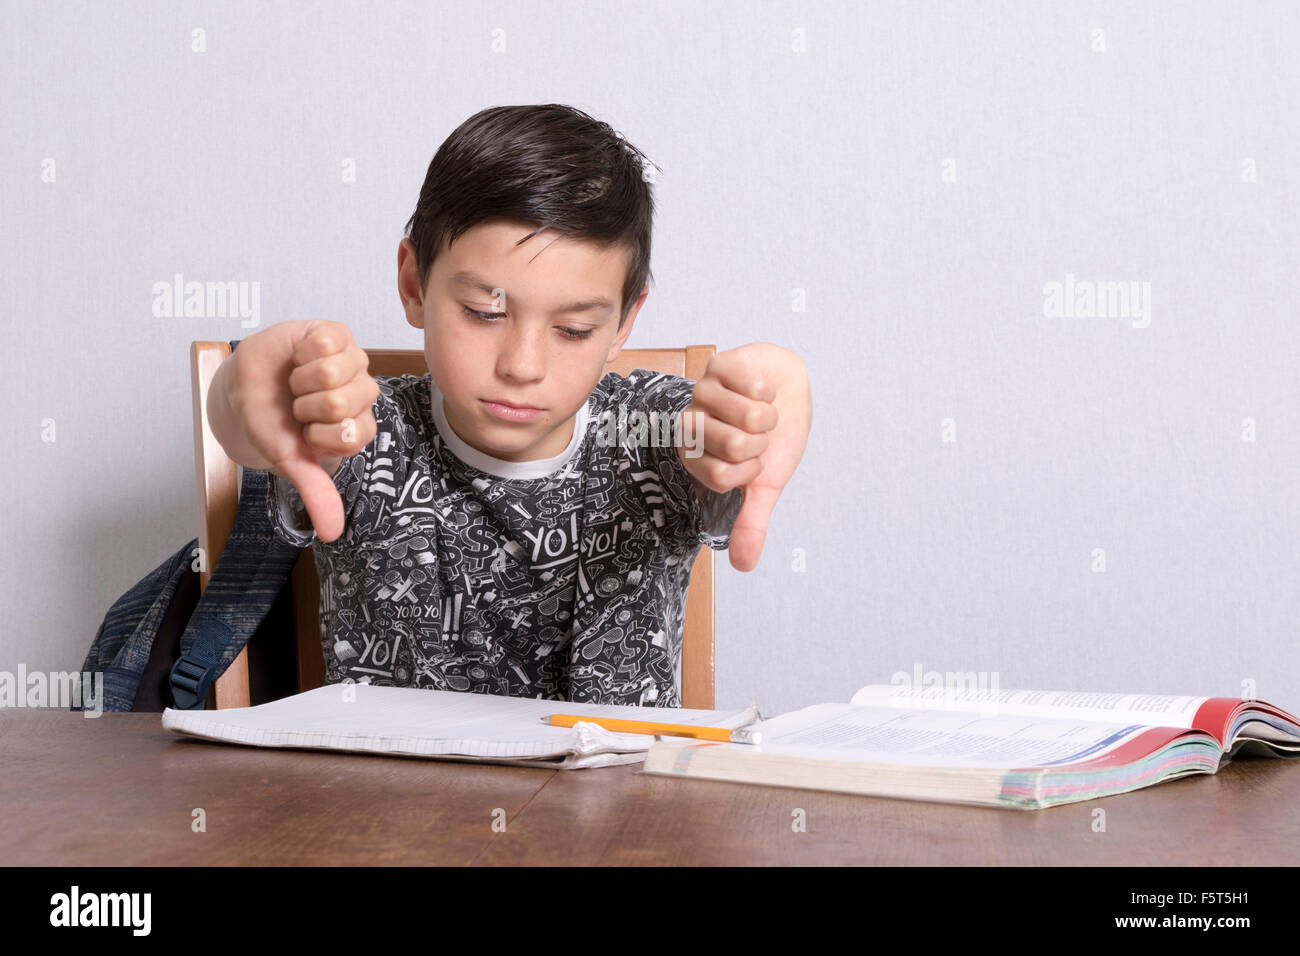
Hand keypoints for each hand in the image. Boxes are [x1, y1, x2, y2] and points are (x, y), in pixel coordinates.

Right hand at [224, 319, 379, 542]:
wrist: (246, 386)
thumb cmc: (272, 421)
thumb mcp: (290, 459)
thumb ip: (316, 492)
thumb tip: (332, 534)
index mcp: (357, 427)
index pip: (351, 435)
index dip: (317, 434)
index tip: (305, 432)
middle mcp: (363, 395)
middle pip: (340, 402)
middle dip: (305, 406)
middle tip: (297, 405)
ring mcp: (354, 363)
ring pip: (331, 372)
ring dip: (301, 380)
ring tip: (296, 382)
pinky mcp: (339, 335)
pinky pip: (329, 342)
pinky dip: (303, 351)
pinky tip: (299, 357)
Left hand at [678, 342, 811, 570]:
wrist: (788, 389)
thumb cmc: (774, 437)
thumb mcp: (766, 483)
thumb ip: (750, 521)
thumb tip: (743, 565)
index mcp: (695, 457)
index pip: (722, 477)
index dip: (750, 471)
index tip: (752, 462)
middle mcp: (691, 425)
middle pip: (735, 446)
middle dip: (762, 442)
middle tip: (758, 433)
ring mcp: (702, 392)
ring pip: (749, 417)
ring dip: (769, 415)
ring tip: (761, 410)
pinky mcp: (720, 365)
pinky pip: (755, 388)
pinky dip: (771, 391)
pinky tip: (761, 388)